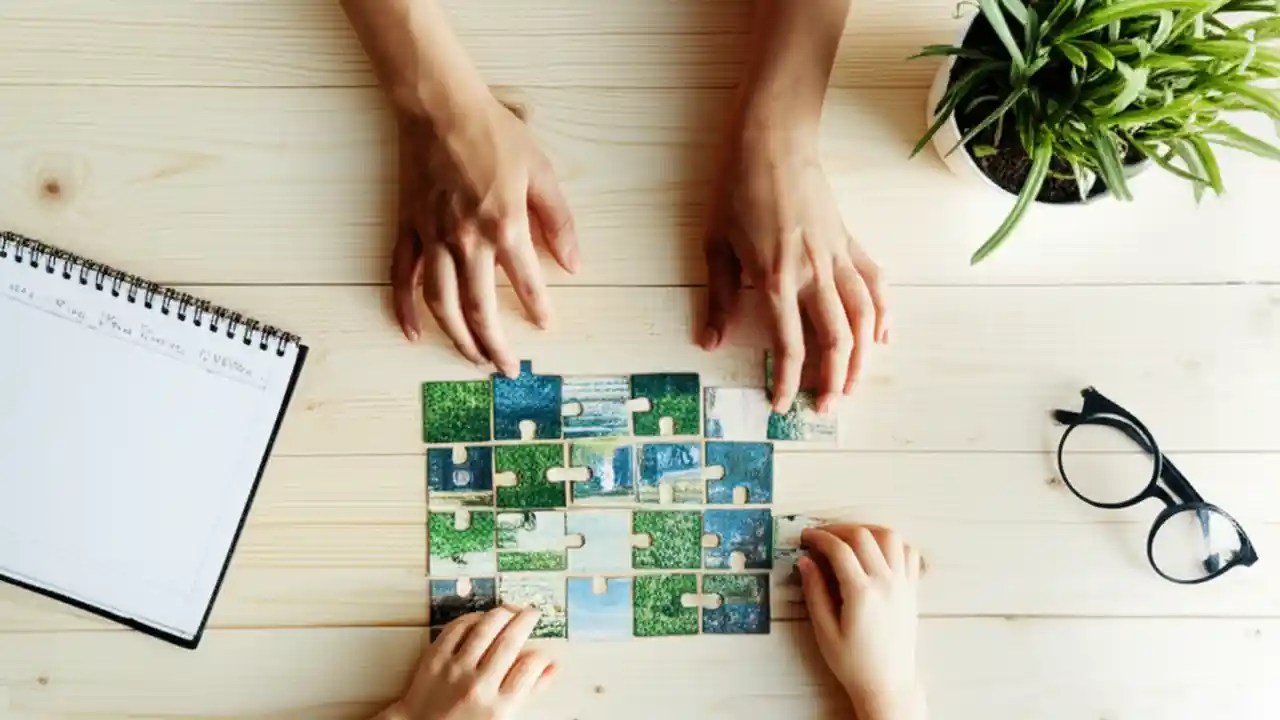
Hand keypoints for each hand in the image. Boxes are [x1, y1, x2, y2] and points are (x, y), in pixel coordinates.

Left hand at [384, 607, 558, 719]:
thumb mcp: (500, 719)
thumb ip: (528, 693)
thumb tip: (551, 668)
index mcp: (498, 708)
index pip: (529, 668)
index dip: (541, 655)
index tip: (542, 650)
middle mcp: (478, 687)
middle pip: (510, 641)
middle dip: (526, 621)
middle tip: (532, 612)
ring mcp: (454, 671)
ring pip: (485, 629)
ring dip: (502, 613)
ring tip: (511, 608)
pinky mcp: (433, 660)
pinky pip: (456, 629)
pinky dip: (471, 618)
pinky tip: (480, 617)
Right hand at [391, 96, 578, 375]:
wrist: (439, 107)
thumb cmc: (494, 134)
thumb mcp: (541, 172)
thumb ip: (559, 222)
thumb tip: (574, 264)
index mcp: (504, 226)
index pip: (526, 284)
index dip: (538, 310)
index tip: (545, 326)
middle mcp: (466, 240)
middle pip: (479, 308)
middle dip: (494, 345)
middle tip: (506, 369)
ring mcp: (432, 237)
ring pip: (441, 303)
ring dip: (457, 337)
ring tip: (472, 358)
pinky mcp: (408, 228)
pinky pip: (402, 276)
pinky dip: (404, 308)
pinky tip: (414, 332)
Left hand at [701, 125, 887, 413]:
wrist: (772, 141)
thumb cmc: (736, 189)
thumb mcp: (715, 245)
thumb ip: (719, 298)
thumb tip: (711, 343)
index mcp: (777, 278)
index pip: (788, 344)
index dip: (786, 380)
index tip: (781, 404)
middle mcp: (814, 273)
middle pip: (835, 339)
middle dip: (833, 380)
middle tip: (825, 408)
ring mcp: (837, 256)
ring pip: (863, 317)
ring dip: (862, 356)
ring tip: (855, 384)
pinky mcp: (849, 240)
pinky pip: (874, 281)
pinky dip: (882, 311)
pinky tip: (882, 335)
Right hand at [799, 525, 926, 719]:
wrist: (888, 683)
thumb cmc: (854, 663)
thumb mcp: (825, 631)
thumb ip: (814, 592)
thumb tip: (805, 561)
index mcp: (861, 593)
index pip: (839, 549)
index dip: (819, 538)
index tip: (806, 538)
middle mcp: (886, 583)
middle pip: (863, 536)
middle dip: (838, 529)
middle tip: (822, 536)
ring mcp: (903, 585)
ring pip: (890, 537)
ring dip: (867, 530)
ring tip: (849, 538)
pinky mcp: (912, 591)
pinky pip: (909, 553)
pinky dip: (893, 544)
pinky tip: (876, 551)